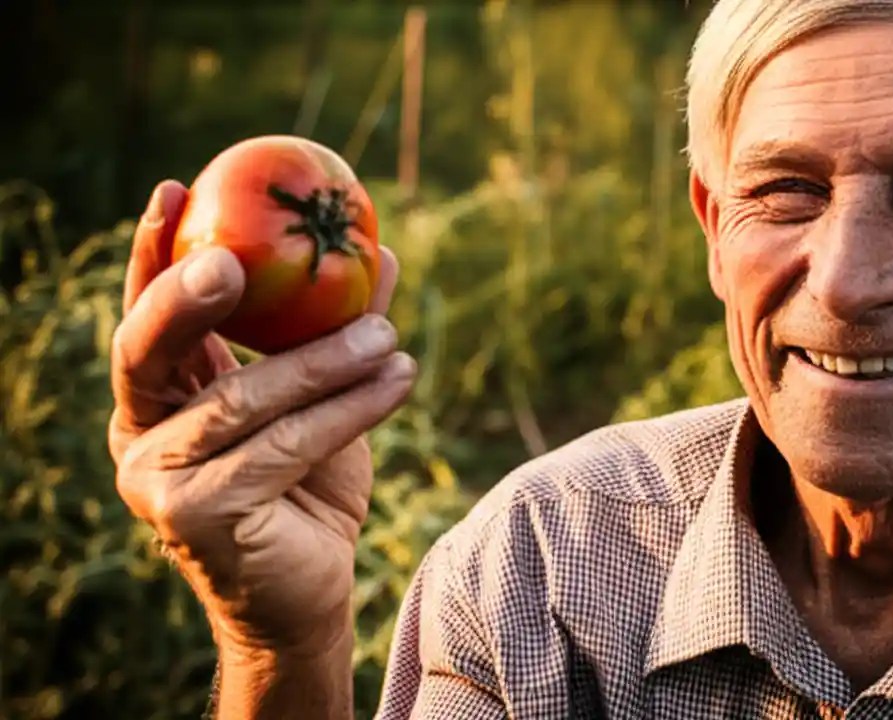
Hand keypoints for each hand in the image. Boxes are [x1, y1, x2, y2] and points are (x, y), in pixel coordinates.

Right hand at [109, 180, 415, 656]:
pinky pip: (284, 444)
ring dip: (324, 360)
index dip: (151, 253)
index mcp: (157, 397)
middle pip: (148, 349)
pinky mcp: (196, 517)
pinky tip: (400, 380)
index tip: (176, 190)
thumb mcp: (322, 399)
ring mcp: (157, 480)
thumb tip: (383, 252)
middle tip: (235, 257)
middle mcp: (139, 434)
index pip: (143, 315)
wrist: (312, 592)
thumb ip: (337, 330)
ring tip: (388, 336)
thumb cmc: (310, 489)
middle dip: (189, 296)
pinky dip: (351, 408)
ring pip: (243, 399)